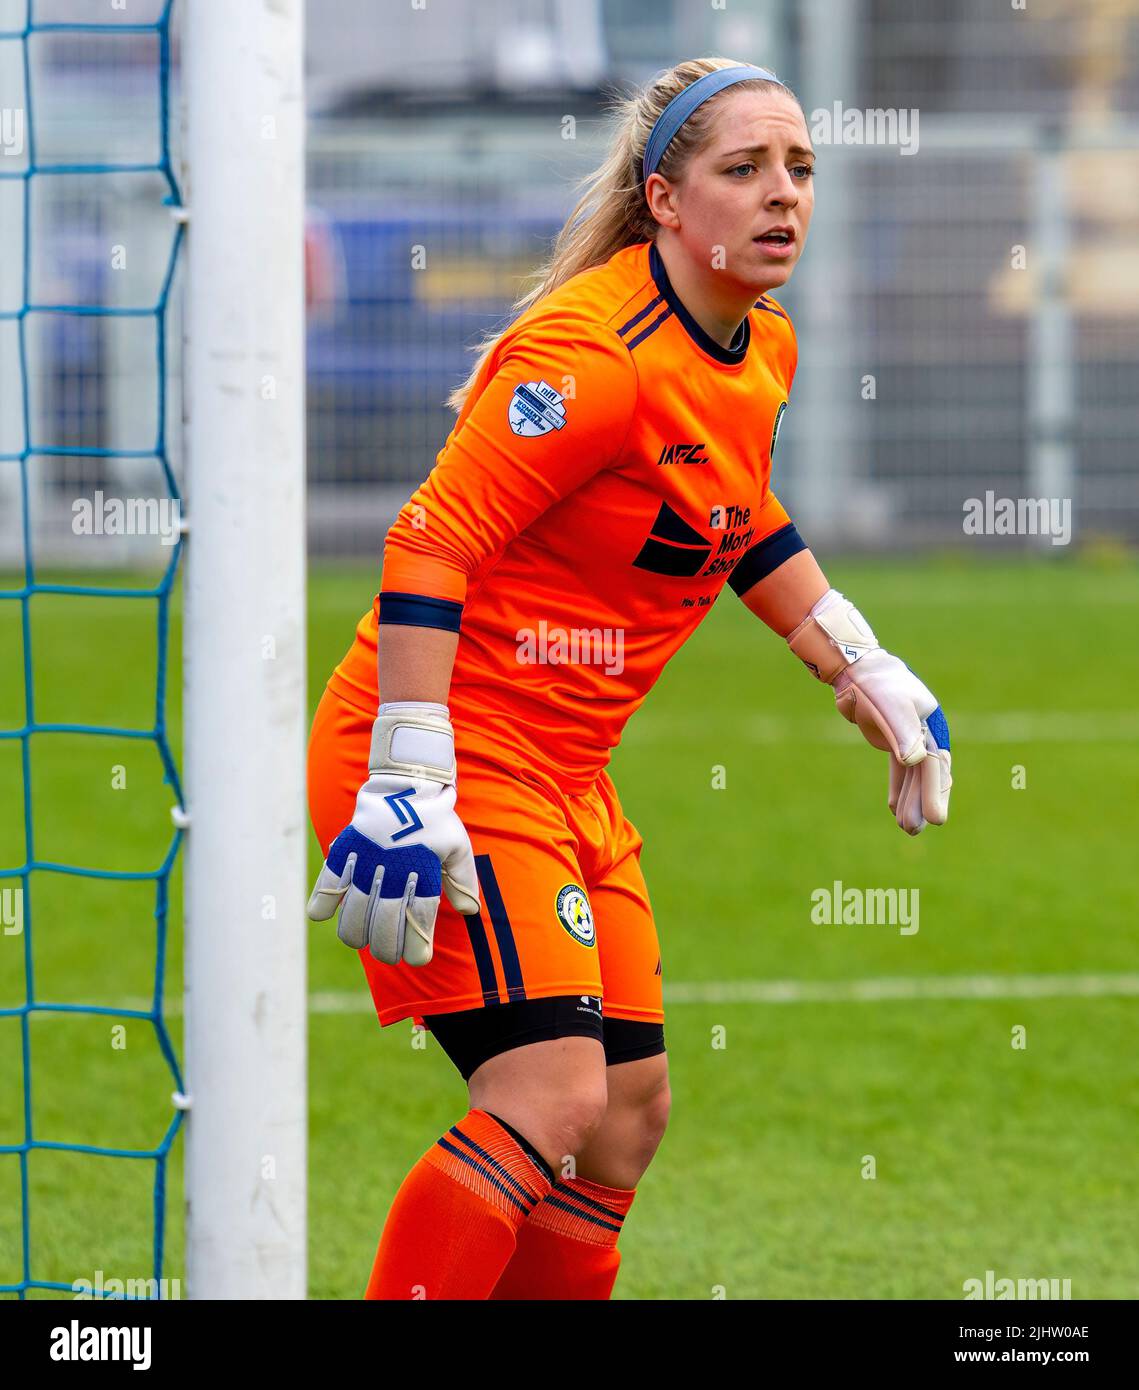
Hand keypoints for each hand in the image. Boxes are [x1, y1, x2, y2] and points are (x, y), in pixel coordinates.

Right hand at [306, 703, 479, 963]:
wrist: (407, 782)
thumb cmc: (436, 819)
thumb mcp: (458, 846)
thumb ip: (462, 880)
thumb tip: (470, 911)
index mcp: (424, 872)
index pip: (419, 920)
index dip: (417, 946)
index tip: (418, 958)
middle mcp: (395, 871)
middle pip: (385, 926)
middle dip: (387, 949)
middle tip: (389, 954)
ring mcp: (368, 862)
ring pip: (354, 914)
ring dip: (355, 934)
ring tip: (361, 938)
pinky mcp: (347, 850)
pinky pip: (329, 883)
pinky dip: (322, 903)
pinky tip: (321, 915)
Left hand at [833, 649, 951, 834]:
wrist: (858, 671)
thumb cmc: (877, 686)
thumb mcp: (891, 706)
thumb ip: (904, 733)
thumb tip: (916, 760)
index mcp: (931, 726)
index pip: (936, 765)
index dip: (935, 792)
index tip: (935, 818)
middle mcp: (925, 735)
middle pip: (928, 775)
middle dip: (924, 802)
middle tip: (918, 829)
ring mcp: (909, 740)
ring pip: (913, 776)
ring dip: (911, 801)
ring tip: (908, 829)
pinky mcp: (893, 743)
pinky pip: (900, 771)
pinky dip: (899, 789)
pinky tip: (895, 809)